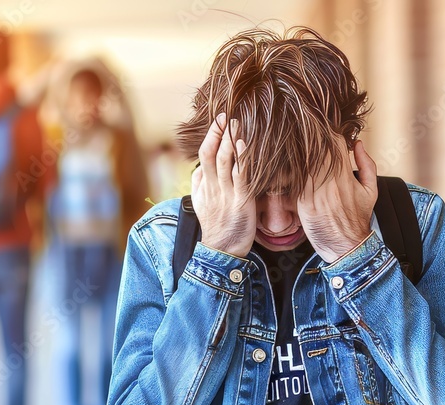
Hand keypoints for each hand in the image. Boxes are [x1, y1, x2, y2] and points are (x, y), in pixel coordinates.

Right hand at [192, 113, 254, 257]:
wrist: (222, 250)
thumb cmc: (217, 226)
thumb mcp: (202, 204)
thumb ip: (201, 185)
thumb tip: (199, 169)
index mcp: (203, 186)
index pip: (204, 156)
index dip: (210, 137)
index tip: (218, 122)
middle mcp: (212, 187)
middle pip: (211, 154)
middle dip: (218, 133)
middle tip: (226, 115)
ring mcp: (225, 193)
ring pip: (224, 162)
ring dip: (230, 141)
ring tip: (236, 123)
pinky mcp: (240, 201)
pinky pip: (240, 176)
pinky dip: (242, 159)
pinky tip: (245, 145)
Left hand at [297, 138, 377, 262]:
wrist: (348, 245)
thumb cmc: (358, 218)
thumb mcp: (371, 189)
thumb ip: (367, 164)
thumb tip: (358, 144)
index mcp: (347, 176)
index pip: (335, 144)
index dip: (327, 136)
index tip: (322, 134)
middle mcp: (331, 183)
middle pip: (317, 150)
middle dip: (311, 141)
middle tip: (304, 138)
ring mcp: (317, 194)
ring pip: (304, 164)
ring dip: (299, 155)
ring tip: (295, 150)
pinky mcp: (304, 205)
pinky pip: (295, 182)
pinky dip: (292, 174)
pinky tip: (288, 170)